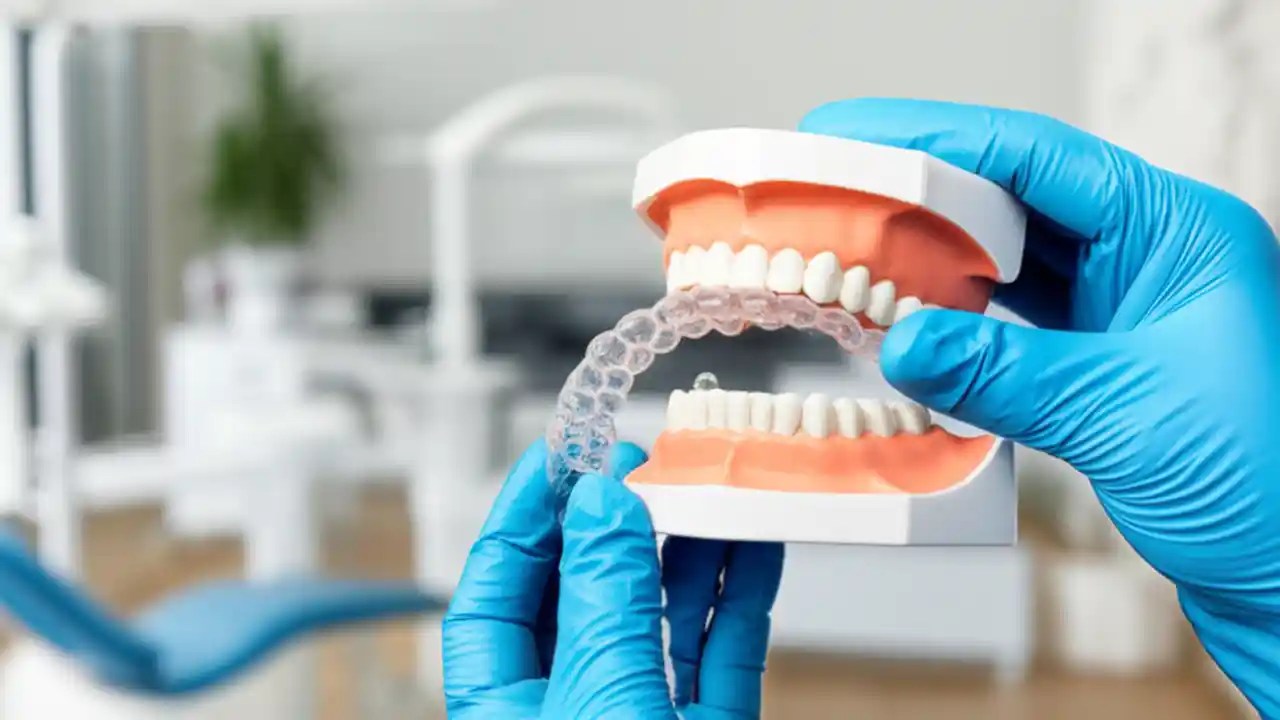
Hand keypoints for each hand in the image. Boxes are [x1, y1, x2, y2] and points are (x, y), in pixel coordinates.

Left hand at [442, 440, 784, 718]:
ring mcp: (643, 719)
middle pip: (581, 597)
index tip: (555, 458)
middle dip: (612, 526)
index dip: (520, 521)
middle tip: (635, 465)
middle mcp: (572, 708)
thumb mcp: (604, 696)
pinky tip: (754, 544)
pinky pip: (721, 654)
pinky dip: (739, 598)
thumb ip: (603, 598)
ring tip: (703, 488)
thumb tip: (599, 507)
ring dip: (686, 551)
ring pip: (658, 620)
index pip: (493, 598)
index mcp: (507, 711)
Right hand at [801, 99, 1279, 715]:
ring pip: (1005, 265)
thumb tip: (902, 341)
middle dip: (920, 199)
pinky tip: (904, 329)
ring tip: (851, 258)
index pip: (1038, 157)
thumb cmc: (1269, 491)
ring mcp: (1122, 313)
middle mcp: (1147, 260)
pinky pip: (1009, 328)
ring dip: (931, 265)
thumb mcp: (1123, 414)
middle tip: (835, 197)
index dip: (935, 140)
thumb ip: (1003, 374)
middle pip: (1012, 201)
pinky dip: (955, 328)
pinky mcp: (1098, 367)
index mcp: (1175, 234)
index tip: (854, 138)